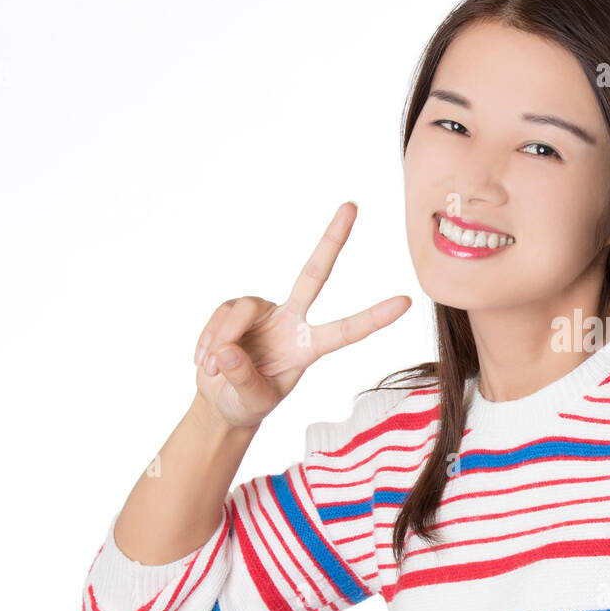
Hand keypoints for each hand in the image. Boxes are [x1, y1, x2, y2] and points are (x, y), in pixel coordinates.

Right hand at [192, 202, 411, 429]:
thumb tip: (229, 350)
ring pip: (240, 311)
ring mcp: (264, 311)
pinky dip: (208, 340)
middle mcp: (292, 320)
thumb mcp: (252, 402)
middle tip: (352, 206)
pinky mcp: (235, 308)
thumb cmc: (246, 403)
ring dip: (222, 341)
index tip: (406, 302)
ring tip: (212, 369)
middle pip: (314, 274)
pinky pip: (220, 317)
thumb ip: (244, 379)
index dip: (374, 317)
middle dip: (332, 240)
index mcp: (309, 347)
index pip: (347, 330)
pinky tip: (204, 361)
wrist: (220, 402)